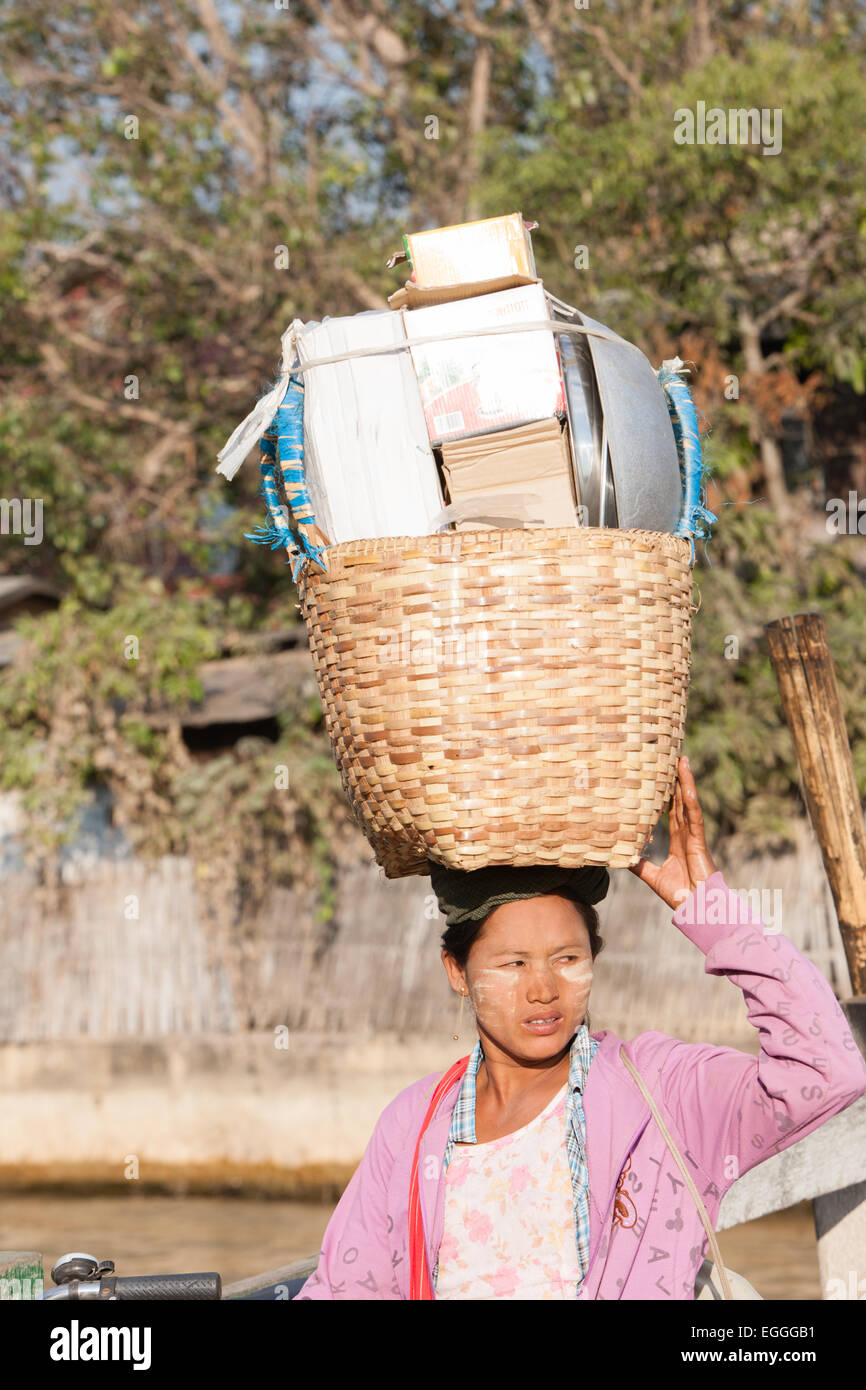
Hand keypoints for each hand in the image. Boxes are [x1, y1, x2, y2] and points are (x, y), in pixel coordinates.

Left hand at [629, 756, 717, 909]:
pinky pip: (695, 816)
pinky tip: (687, 785)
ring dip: (686, 781)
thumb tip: (621, 857)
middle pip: (681, 801)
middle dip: (677, 780)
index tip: (663, 776)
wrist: (697, 909)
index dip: (668, 794)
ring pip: (689, 803)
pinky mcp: (700, 841)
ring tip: (682, 760)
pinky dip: (691, 800)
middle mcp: (688, 835)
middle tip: (673, 757)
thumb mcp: (652, 877)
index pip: (672, 812)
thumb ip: (639, 865)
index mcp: (679, 842)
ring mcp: (695, 836)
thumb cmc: (680, 896)